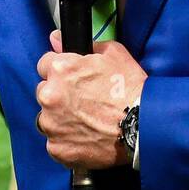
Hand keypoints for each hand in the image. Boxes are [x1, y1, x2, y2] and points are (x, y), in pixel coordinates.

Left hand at [36, 30, 146, 169]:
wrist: (144, 126)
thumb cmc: (131, 88)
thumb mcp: (113, 54)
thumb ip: (83, 45)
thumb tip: (56, 39)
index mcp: (60, 69)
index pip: (44, 64)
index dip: (61, 71)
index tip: (72, 80)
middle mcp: (50, 96)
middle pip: (44, 92)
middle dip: (59, 95)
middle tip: (83, 102)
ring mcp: (52, 125)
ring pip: (48, 119)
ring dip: (60, 119)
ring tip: (86, 122)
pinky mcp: (58, 149)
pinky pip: (55, 143)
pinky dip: (67, 142)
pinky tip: (86, 138)